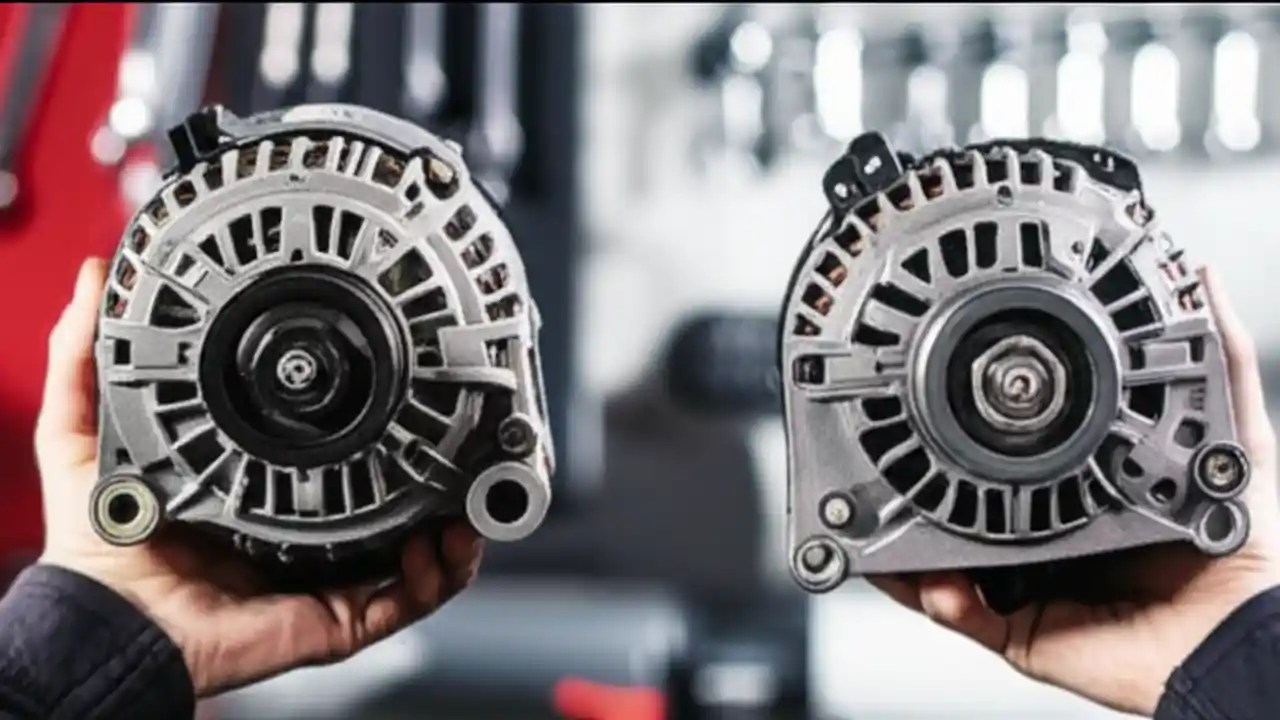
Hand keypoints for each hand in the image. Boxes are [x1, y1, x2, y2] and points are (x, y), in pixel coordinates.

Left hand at [35, 258, 484, 696]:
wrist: (113, 624)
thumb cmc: (102, 550)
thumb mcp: (82, 436)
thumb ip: (84, 361)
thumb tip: (91, 286)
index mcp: (256, 498)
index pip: (326, 460)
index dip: (365, 430)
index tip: (389, 391)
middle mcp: (297, 538)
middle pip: (384, 505)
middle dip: (427, 478)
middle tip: (449, 441)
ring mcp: (322, 580)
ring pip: (412, 556)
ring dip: (450, 527)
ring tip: (464, 496)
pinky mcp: (334, 618)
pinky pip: (403, 602)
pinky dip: (438, 576)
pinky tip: (445, 541)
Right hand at [869, 267, 1279, 715]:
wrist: (1231, 641)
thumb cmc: (1239, 557)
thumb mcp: (1236, 438)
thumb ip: (1223, 362)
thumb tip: (1204, 283)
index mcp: (1087, 495)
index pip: (1021, 455)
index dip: (984, 431)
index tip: (954, 397)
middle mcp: (1052, 537)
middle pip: (971, 502)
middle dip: (929, 481)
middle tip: (901, 452)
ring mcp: (1029, 585)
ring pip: (948, 556)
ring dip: (912, 539)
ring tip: (891, 515)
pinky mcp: (1018, 630)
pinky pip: (959, 614)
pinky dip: (930, 594)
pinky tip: (926, 573)